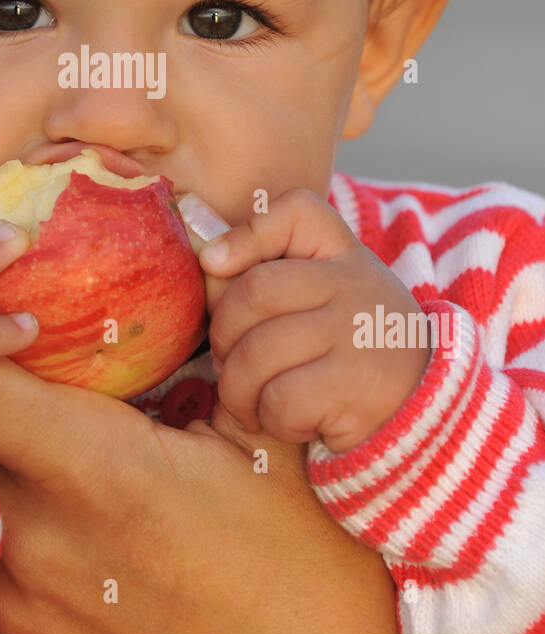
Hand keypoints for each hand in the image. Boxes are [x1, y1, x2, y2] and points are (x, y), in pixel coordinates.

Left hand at [0, 358, 478, 633]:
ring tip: (44, 447)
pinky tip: (62, 517)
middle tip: (22, 374)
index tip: (2, 324)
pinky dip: (5, 527)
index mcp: (99, 472)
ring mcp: (26, 605)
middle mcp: (41, 541)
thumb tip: (155, 297)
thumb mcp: (259, 437)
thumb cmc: (305, 562)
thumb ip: (191, 362)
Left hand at [199, 187, 431, 452]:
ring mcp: (357, 332)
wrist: (424, 412)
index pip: (297, 212)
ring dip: (237, 390)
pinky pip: (280, 399)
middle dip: (222, 335)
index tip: (213, 262)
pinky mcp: (355, 385)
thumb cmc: (351, 352)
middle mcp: (355, 284)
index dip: (246, 233)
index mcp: (343, 255)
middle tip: (226, 362)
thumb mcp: (324, 299)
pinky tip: (292, 422)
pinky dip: (272, 420)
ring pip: (257, 353)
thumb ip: (266, 274)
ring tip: (249, 402)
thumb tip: (209, 260)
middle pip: (253, 292)